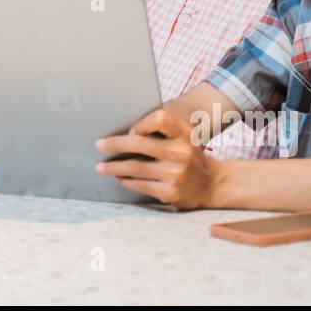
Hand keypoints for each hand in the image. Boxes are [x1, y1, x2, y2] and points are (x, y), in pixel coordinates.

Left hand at [95, 107, 215, 208]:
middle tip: (99, 145)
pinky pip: (140, 184)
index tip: (129, 129)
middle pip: (139, 143)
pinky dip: (126, 181)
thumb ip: (162, 132)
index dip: (141, 123)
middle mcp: (181, 152)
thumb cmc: (189, 157)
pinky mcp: (170, 192)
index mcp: (184, 133)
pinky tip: (119, 178)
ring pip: (134, 167)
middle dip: (114, 144)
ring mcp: (175, 173)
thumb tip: (123, 130)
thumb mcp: (184, 138)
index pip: (160, 118)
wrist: (212, 185)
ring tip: (101, 167)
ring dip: (114, 167)